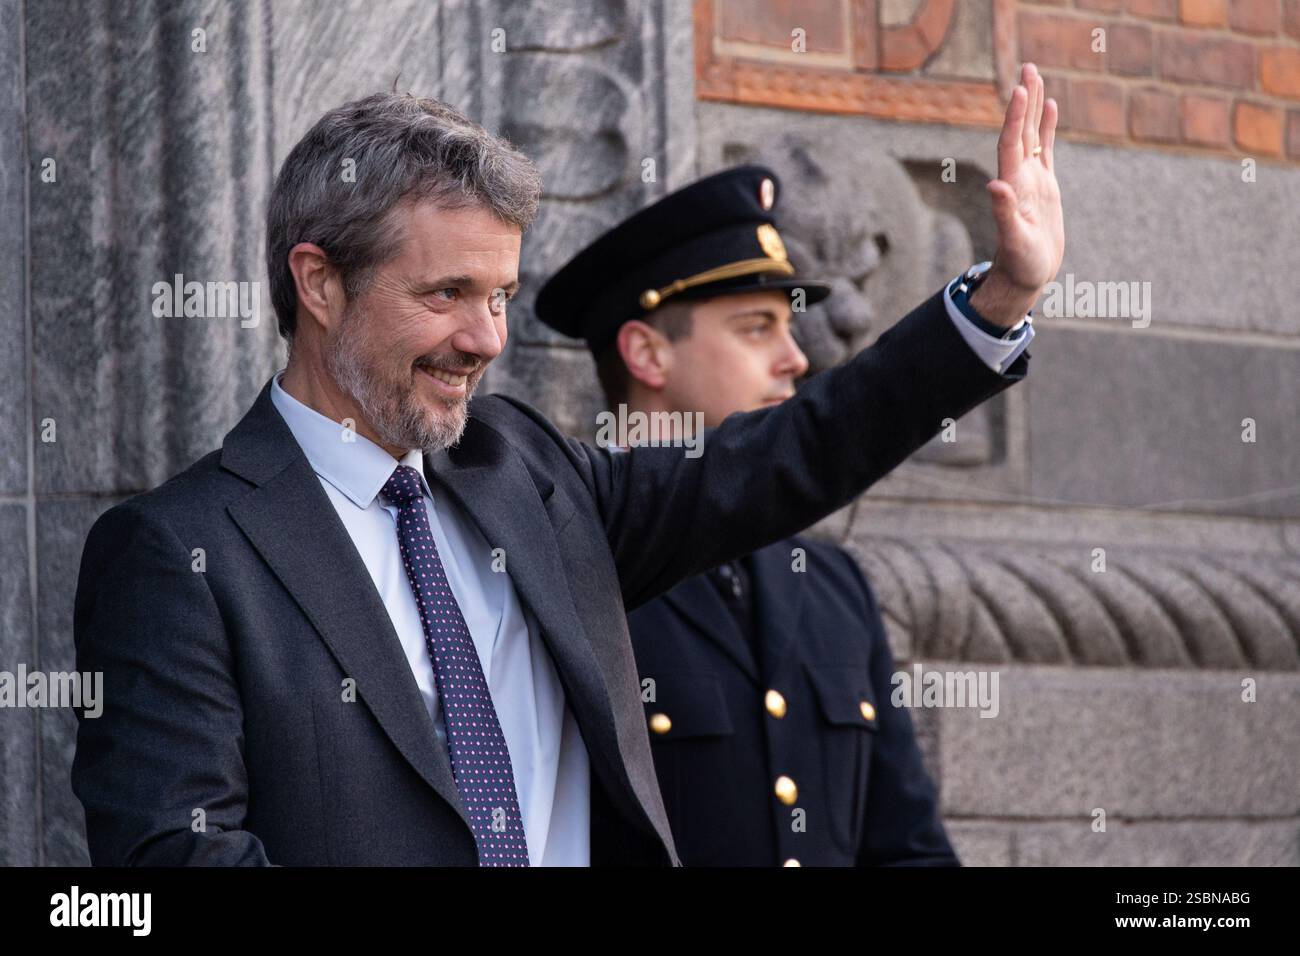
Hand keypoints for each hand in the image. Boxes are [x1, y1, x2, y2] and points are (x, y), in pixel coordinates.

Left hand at [970, 62, 1065, 327]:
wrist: (1024, 277)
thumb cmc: (1019, 265)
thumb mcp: (1014, 241)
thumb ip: (1004, 214)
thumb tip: (995, 186)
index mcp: (1013, 187)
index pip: (1012, 144)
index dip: (1016, 118)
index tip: (1020, 89)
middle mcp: (1019, 178)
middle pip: (1021, 131)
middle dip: (1024, 101)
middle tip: (1028, 67)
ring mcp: (1031, 180)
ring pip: (1033, 135)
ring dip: (1033, 107)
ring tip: (1034, 76)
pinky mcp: (1044, 187)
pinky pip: (1045, 150)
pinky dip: (1047, 128)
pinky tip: (1050, 107)